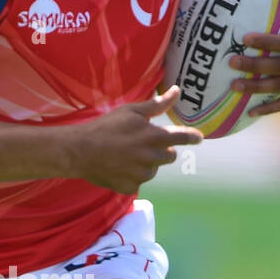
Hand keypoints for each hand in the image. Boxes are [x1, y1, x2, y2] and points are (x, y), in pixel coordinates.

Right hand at [71, 86, 202, 193]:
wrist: (80, 151)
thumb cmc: (105, 127)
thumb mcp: (131, 111)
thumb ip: (157, 105)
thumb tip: (177, 91)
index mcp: (153, 137)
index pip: (182, 137)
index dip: (193, 137)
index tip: (199, 138)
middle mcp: (151, 158)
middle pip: (170, 156)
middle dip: (163, 150)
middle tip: (144, 143)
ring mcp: (140, 175)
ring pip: (153, 169)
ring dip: (146, 163)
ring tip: (126, 154)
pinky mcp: (130, 187)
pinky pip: (137, 181)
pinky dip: (132, 175)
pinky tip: (118, 166)